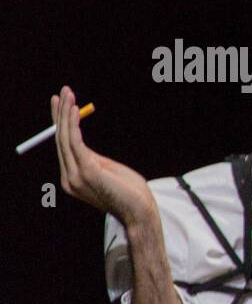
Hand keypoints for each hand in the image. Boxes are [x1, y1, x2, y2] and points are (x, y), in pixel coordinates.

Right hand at [51, 86, 157, 227]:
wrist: (140, 212)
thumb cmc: (130, 192)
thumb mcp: (108, 171)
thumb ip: (93, 159)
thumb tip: (83, 144)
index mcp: (73, 178)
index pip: (62, 146)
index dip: (59, 124)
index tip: (60, 104)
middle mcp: (69, 178)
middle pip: (59, 139)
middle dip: (60, 113)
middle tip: (63, 91)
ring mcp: (75, 176)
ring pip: (65, 137)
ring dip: (66, 113)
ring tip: (68, 93)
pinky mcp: (87, 170)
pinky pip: (75, 142)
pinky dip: (73, 123)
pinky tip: (75, 110)